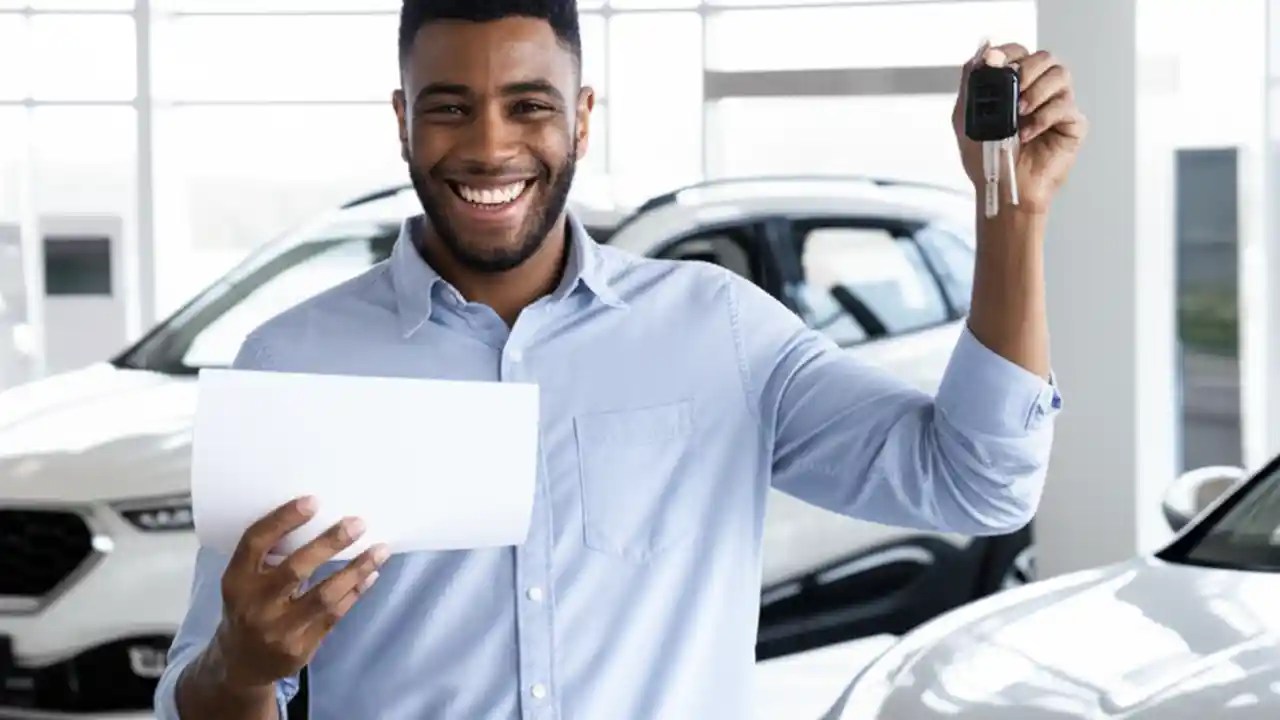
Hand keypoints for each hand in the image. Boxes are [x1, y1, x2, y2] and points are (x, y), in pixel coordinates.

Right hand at [213, 497, 389, 689]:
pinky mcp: (299, 648)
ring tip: (380, 549)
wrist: (241, 663)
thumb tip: (324, 521)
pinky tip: (371, 575)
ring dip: (356, 570)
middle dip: (330, 543)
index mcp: (236, 580)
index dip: (283, 520)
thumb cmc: (250, 607)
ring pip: (324, 595)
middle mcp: (254, 604)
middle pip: (296, 568)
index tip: (313, 501)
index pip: (255, 543)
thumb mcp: (246, 582)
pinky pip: (334, 615)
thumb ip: (271, 558)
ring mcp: (277, 630)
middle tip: (358, 523)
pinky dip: (355, 592)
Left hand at [952, 42, 1087, 214]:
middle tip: (1013, 90)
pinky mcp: (1072, 125)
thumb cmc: (986, 158)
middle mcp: (1039, 91)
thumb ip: (971, 85)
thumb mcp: (967, 118)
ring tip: (1019, 113)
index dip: (1010, 52)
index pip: (1020, 53)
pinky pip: (1066, 107)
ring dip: (1038, 90)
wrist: (1001, 190)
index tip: (995, 62)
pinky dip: (1044, 118)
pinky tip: (1027, 134)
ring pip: (1060, 75)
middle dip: (1026, 69)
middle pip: (1045, 58)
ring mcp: (1057, 106)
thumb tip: (983, 52)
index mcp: (1015, 86)